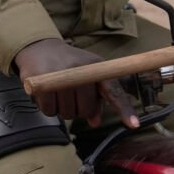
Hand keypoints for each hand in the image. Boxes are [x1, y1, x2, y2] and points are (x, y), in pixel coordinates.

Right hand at [13, 38, 140, 127]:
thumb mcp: (87, 77)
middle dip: (77, 108)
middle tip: (70, 94)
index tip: (133, 125)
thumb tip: (95, 122)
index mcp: (97, 67)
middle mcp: (80, 69)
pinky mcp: (42, 82)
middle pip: (86, 109)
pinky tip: (47, 94)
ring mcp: (61, 75)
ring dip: (62, 108)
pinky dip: (48, 108)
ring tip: (58, 91)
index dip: (124, 109)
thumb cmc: (68, 65)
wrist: (39, 47)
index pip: (113, 91)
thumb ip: (95, 100)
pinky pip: (50, 111)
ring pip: (67, 113)